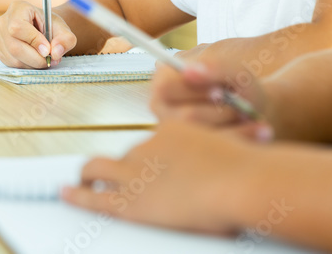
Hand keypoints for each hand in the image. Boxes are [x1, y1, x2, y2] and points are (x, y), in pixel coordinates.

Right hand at [0, 1, 76, 68]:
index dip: (33, 40)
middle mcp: (4, 21)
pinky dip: (26, 66)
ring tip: (46, 60)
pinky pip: (11, 63)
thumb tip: (55, 52)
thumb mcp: (63, 29)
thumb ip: (65, 39)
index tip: (47, 50)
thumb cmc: (51, 26)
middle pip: (14, 46)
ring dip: (32, 64)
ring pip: (13, 57)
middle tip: (50, 60)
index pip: (18, 27)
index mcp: (18, 8)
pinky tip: (35, 60)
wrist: (44, 29)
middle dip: (35, 58)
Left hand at [62, 120, 255, 235]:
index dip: (144, 155)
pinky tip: (65, 193)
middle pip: (121, 153)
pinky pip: (93, 195)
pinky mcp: (131, 199)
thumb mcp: (243, 146)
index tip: (143, 161)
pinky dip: (77, 194)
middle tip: (99, 173)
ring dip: (88, 176)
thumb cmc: (251, 170)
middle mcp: (149, 146)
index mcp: (173, 130)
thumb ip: (237, 145)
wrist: (242, 181)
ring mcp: (137, 171)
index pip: (150, 140)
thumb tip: (265, 132)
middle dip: (111, 165)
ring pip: (98, 168)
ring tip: (79, 182)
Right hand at [149, 51, 270, 139]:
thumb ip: (215, 67)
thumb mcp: (234, 71)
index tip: (221, 91)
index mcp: (163, 81)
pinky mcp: (189, 150)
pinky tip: (260, 131)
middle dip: (220, 112)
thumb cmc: (238, 86)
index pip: (167, 88)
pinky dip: (243, 139)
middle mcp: (161, 107)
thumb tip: (189, 70)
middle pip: (186, 116)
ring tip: (247, 116)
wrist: (252, 109)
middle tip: (238, 106)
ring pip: (201, 135)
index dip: (196, 91)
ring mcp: (171, 131)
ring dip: (231, 125)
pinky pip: (213, 152)